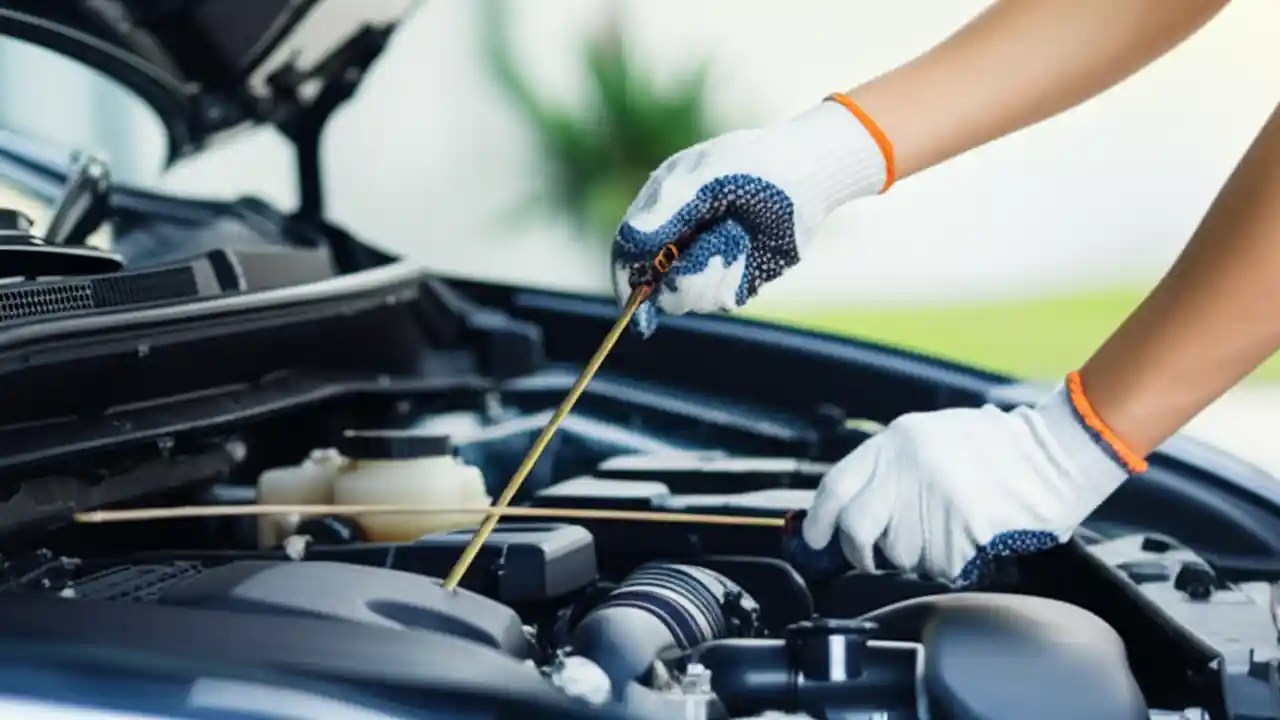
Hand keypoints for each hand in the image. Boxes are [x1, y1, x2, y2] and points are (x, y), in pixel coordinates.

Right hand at [612, 97, 890, 336]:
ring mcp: (705, 265)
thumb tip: (630, 243)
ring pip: (689, 297)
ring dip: (713, 268)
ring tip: (735, 235)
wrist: (806, 175)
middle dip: (680, 271)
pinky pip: (722, 298)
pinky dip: (735, 275)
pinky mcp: (734, 282)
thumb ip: (664, 209)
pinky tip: (748, 249)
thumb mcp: (703, 178)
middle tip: (708, 242)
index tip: (633, 300)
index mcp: (658, 213)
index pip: (627, 253)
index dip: (625, 278)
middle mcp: (676, 244)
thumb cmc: (751, 166)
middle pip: (654, 286)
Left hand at [801, 375, 1145, 583]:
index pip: (835, 486)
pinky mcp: (963, 531)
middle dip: (859, 552)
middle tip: (870, 559)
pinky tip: (970, 539)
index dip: (819, 520)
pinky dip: (951, 564)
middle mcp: (908, 469)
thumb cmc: (998, 446)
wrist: (1058, 450)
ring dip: (918, 556)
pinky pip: (939, 568)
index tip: (815, 539)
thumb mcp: (930, 436)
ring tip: (947, 531)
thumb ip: (889, 465)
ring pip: (901, 554)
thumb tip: (851, 506)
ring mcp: (935, 501)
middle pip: (857, 528)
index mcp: (897, 441)